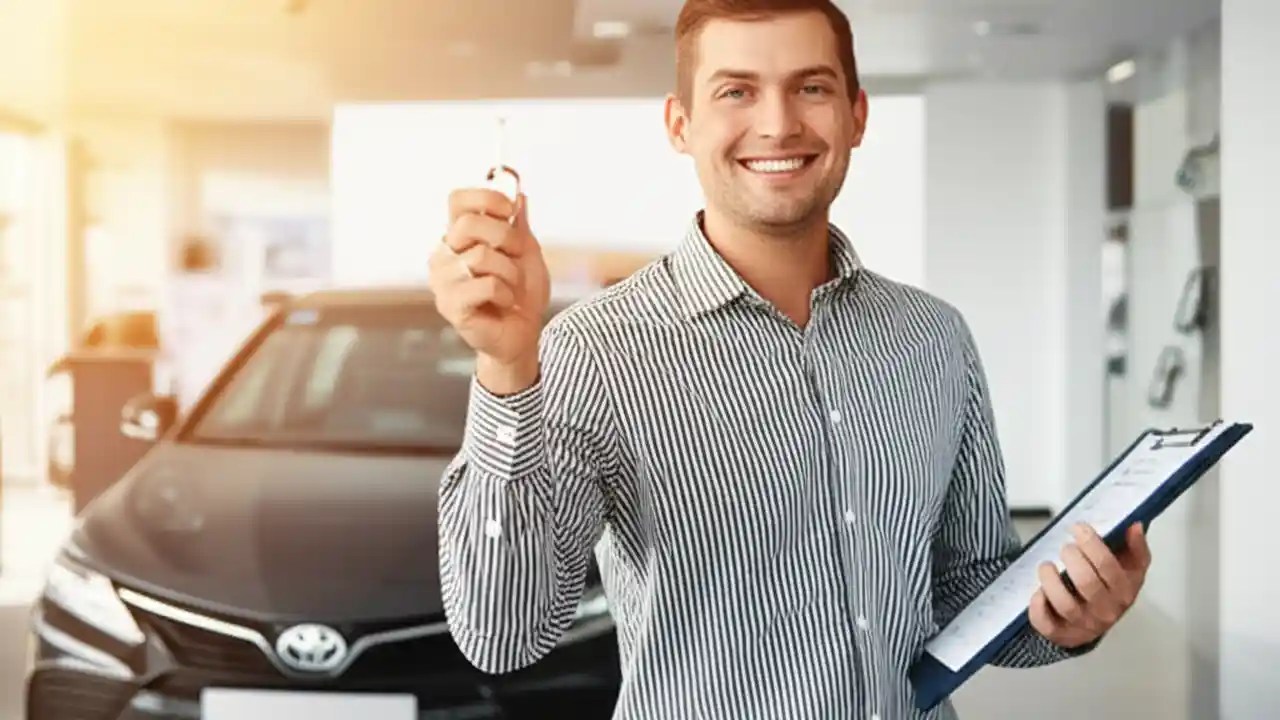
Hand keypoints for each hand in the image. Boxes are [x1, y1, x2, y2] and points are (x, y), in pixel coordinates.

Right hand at [430, 188, 549, 390]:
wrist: (523, 333)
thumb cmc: (521, 294)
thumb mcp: (527, 252)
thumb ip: (519, 225)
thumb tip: (518, 194)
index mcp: (459, 237)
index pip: (457, 201)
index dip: (485, 198)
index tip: (509, 210)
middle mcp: (444, 255)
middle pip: (467, 224)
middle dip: (504, 237)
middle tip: (518, 256)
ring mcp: (443, 281)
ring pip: (479, 256)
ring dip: (509, 271)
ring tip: (511, 286)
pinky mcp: (450, 305)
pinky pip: (485, 284)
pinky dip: (505, 293)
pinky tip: (504, 302)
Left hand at [1028, 522, 1150, 648]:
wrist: (1098, 619)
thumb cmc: (1112, 587)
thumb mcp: (1130, 567)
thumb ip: (1135, 547)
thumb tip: (1134, 526)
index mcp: (1124, 591)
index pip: (1108, 566)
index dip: (1091, 543)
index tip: (1078, 528)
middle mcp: (1106, 611)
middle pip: (1086, 583)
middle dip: (1072, 558)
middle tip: (1066, 548)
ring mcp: (1083, 624)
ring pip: (1065, 604)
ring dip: (1051, 580)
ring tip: (1046, 565)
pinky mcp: (1062, 634)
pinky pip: (1047, 624)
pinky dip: (1038, 607)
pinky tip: (1038, 592)